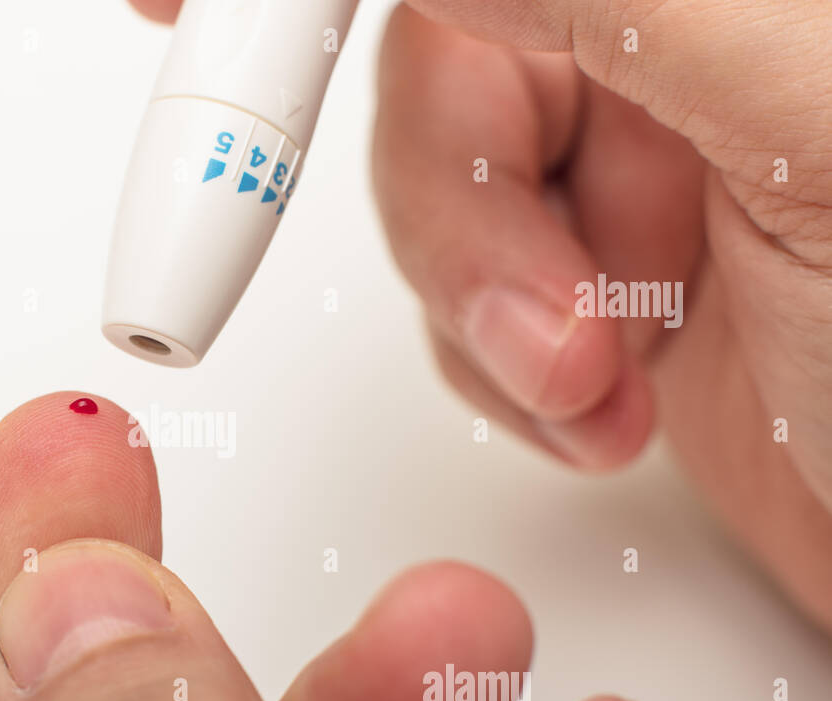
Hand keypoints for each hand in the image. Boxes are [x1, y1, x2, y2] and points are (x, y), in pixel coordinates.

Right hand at [132, 0, 831, 632]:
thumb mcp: (815, 109)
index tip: (193, 8)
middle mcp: (690, 46)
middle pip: (447, 52)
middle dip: (452, 193)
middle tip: (502, 288)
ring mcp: (650, 170)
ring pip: (446, 183)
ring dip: (484, 297)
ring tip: (591, 372)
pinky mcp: (617, 287)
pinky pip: (474, 291)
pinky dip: (498, 361)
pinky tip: (595, 399)